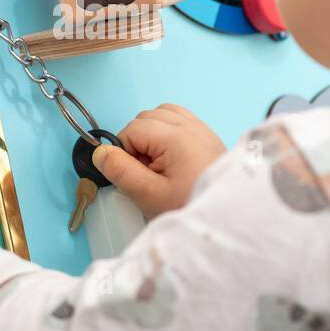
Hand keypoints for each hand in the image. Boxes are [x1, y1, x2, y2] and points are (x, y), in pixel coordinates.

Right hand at [91, 104, 225, 218]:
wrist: (229, 216)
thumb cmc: (191, 205)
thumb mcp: (149, 195)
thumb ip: (121, 171)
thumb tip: (100, 152)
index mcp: (175, 137)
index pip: (131, 129)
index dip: (124, 152)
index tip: (134, 175)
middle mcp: (190, 126)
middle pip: (146, 118)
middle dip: (137, 142)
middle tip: (146, 172)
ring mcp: (200, 128)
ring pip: (162, 114)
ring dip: (152, 134)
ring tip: (157, 164)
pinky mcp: (207, 136)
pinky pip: (179, 119)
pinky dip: (168, 132)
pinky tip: (171, 158)